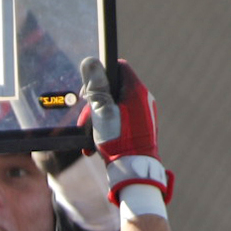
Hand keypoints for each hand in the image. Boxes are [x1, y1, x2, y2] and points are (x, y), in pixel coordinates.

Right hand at [79, 57, 170, 209]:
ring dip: (99, 117)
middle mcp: (144, 99)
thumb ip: (96, 87)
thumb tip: (90, 61)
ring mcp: (144, 113)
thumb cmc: (118, 140)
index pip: (119, 67)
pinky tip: (98, 141)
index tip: (88, 89)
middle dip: (95, 102)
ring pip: (115, 105)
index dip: (101, 73)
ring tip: (91, 134)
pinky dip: (108, 126)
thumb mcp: (102, 111)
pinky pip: (122, 118)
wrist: (134, 169)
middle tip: (86, 117)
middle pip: (114, 89)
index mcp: (136, 91)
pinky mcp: (142, 126)